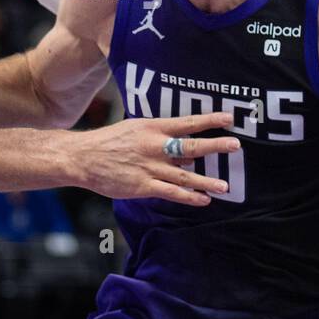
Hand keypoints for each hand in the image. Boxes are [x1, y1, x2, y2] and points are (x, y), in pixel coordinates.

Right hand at [70, 112, 240, 206]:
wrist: (82, 157)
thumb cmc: (110, 142)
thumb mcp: (135, 129)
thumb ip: (160, 136)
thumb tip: (186, 149)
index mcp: (153, 127)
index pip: (187, 122)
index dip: (209, 120)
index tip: (229, 118)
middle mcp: (154, 146)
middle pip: (191, 147)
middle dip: (215, 146)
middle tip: (236, 145)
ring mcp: (149, 167)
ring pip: (185, 176)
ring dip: (207, 181)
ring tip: (226, 186)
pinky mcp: (142, 186)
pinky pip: (171, 193)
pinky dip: (189, 197)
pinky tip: (203, 200)